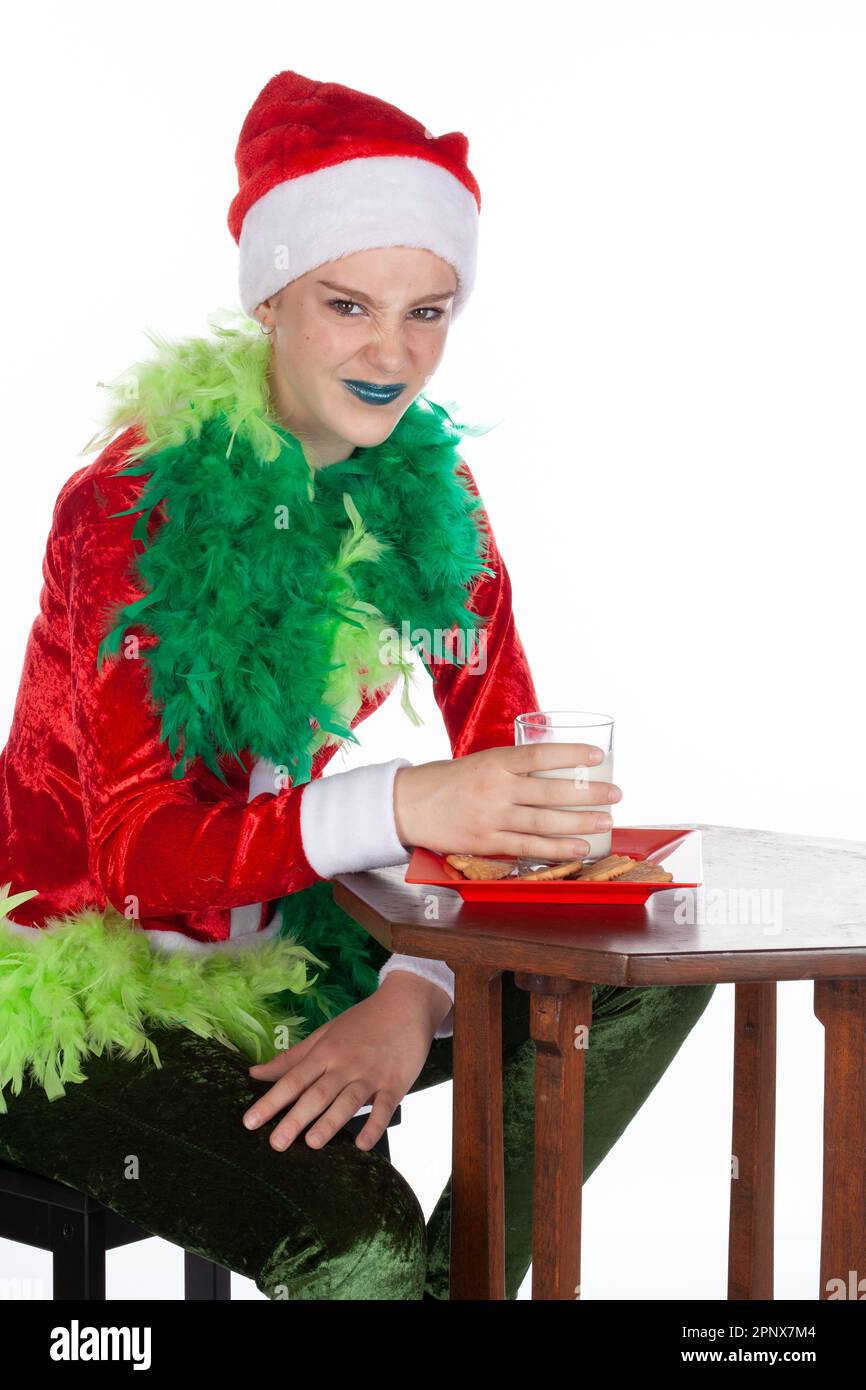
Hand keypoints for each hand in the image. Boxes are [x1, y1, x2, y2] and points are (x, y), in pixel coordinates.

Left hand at [242, 972, 448, 1151]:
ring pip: (347, 1101)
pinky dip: (374, 1125)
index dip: (271, 1101)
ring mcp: (370, 1075)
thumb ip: (292, 1057)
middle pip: (317, 1094)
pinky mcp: (395, 1083)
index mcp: (325, 1052)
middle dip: (295, 1119)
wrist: (406, 1004)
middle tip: (276, 1144)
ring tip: (312, 1143)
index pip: (293, 1079)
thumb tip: (255, 1073)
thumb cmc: (362, 1021)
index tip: (250, 1122)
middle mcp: (345, 1064)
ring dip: (330, 1122)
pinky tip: (363, 1144)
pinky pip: (384, 1107)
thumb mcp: (325, 1034)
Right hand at [393, 742, 621, 861]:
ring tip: (607, 821)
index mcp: (494, 761)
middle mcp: (495, 788)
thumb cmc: (447, 781)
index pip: (540, 754)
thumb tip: (554, 770)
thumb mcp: (479, 762)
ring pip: (545, 821)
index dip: (572, 754)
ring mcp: (492, 817)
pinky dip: (558, 848)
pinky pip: (529, 847)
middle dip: (589, 793)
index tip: (598, 755)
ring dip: (581, 822)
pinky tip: (581, 848)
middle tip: (616, 794)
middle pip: (551, 790)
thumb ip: (511, 768)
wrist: (407, 805)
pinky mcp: (487, 842)